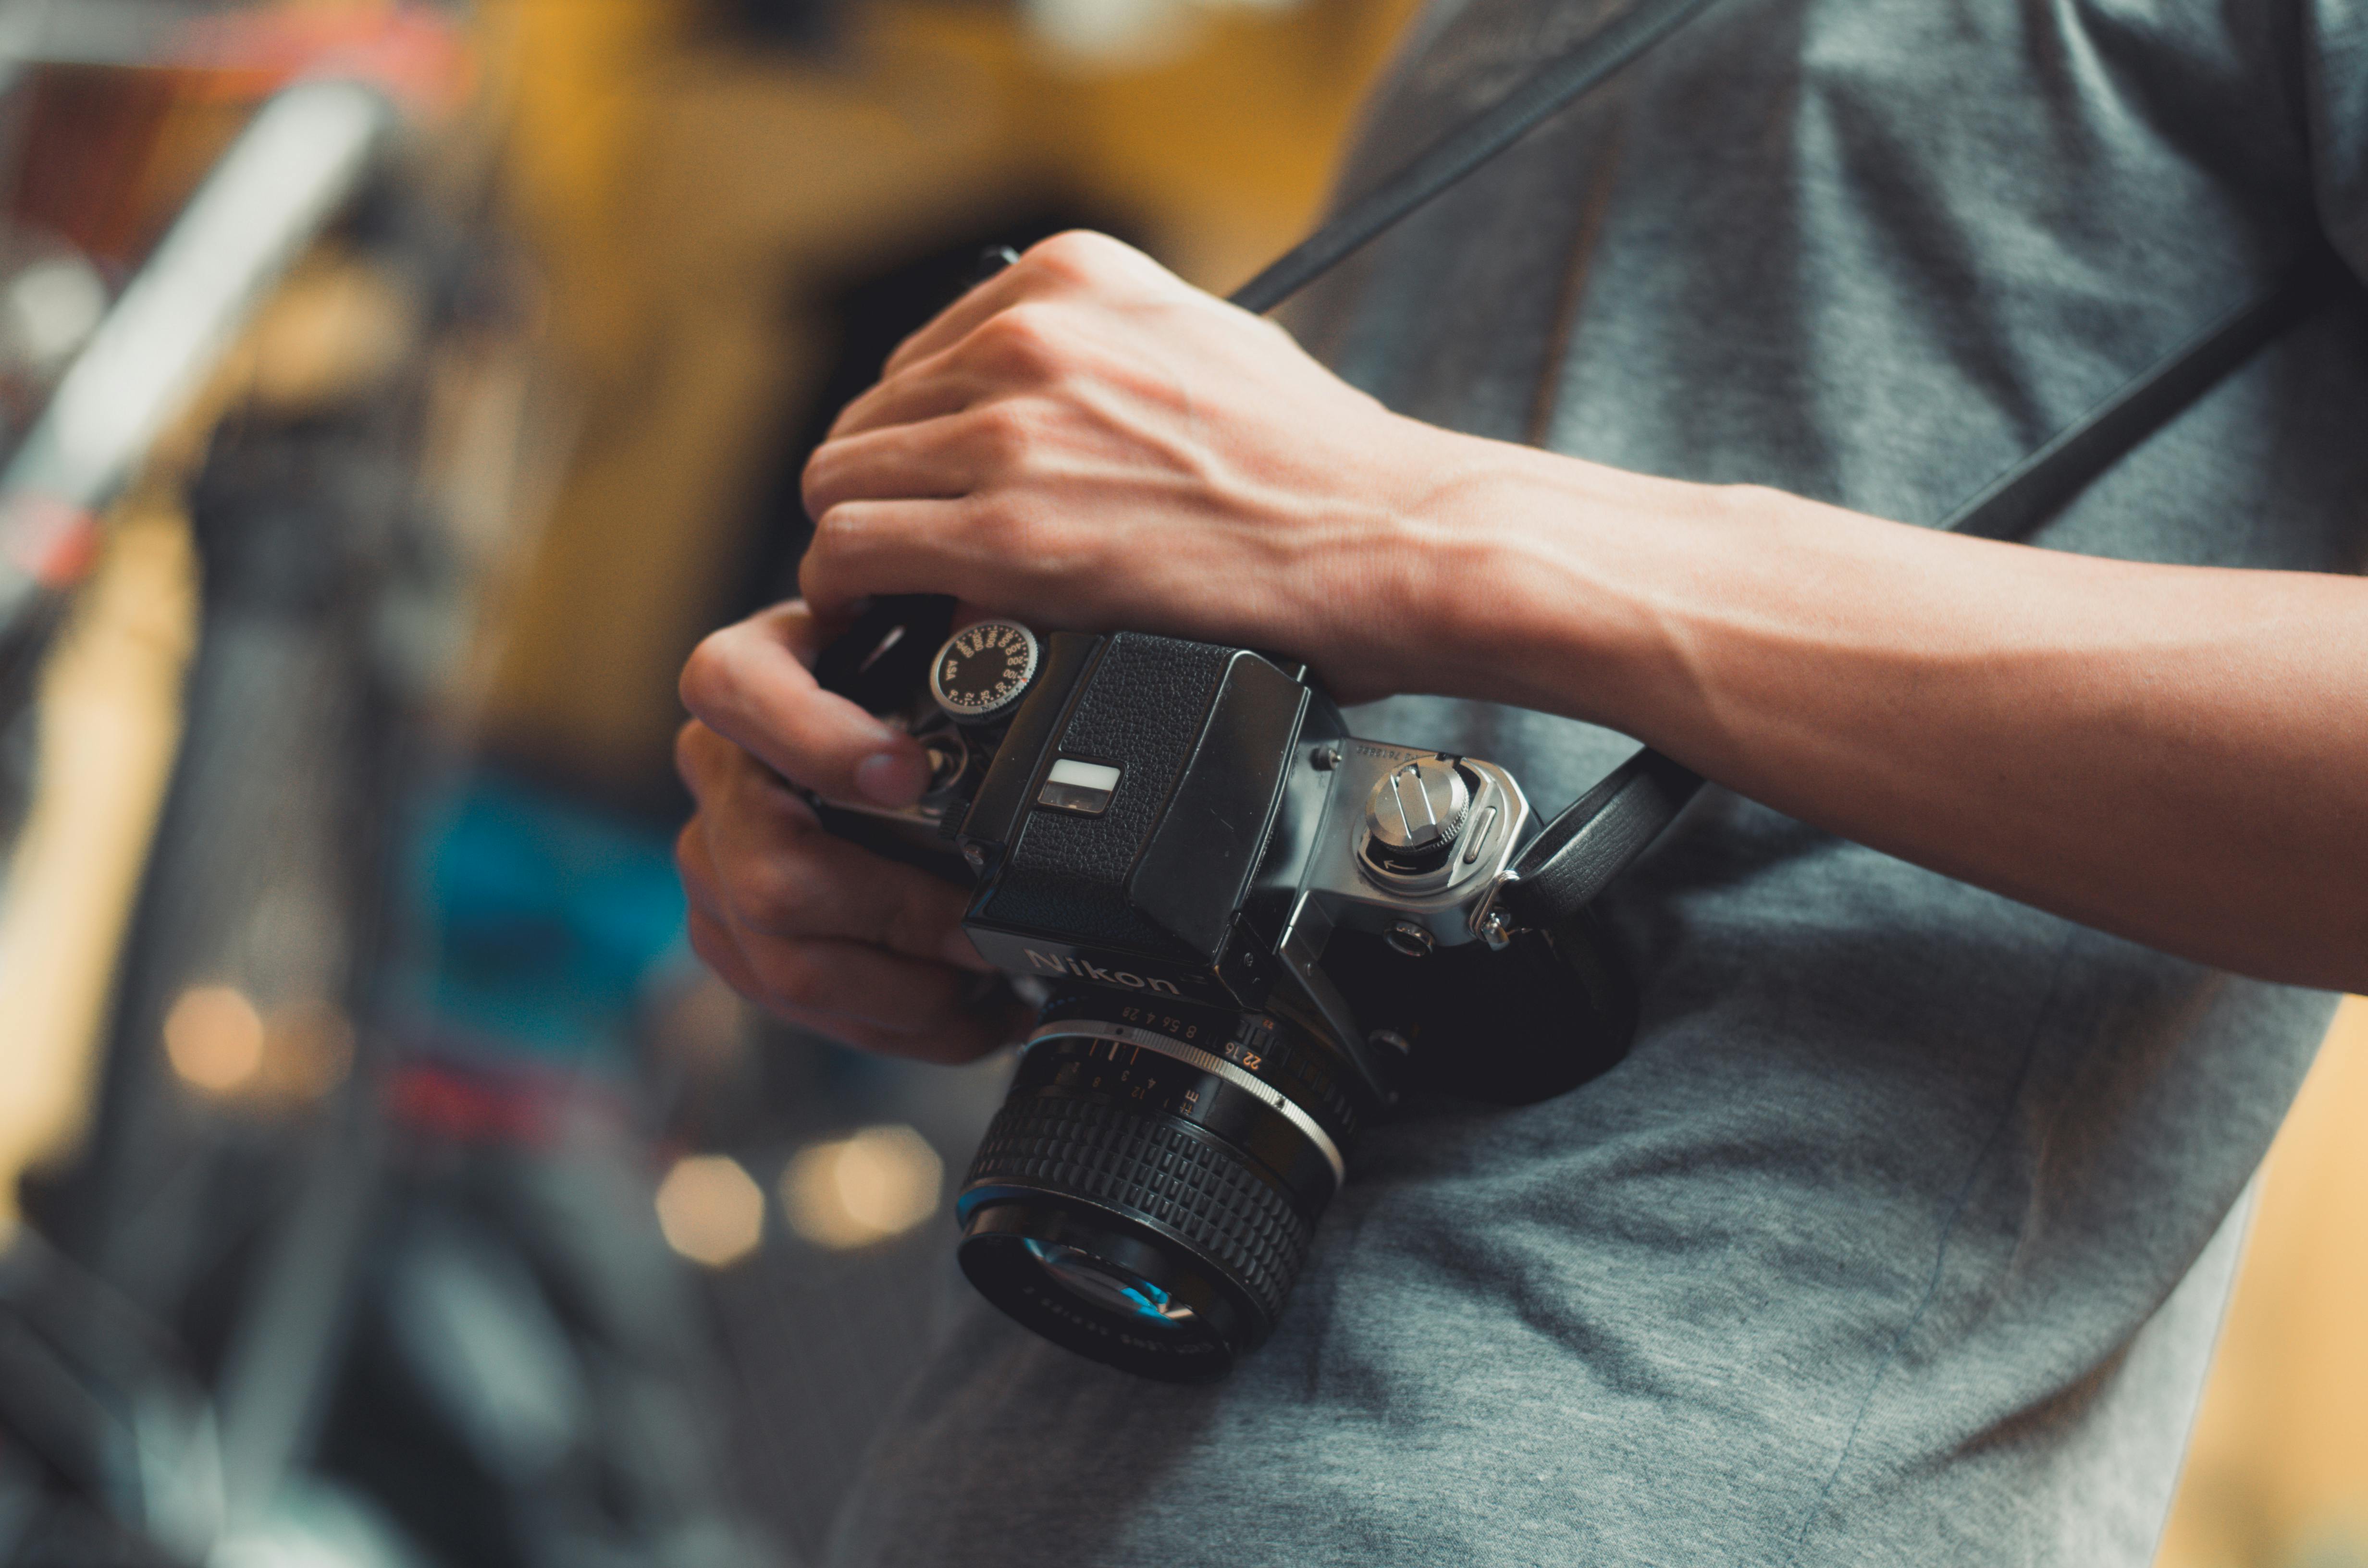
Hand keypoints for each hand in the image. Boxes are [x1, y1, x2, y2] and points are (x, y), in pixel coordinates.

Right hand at [675, 601, 1031, 1061]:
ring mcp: (715, 851)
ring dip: (900, 987)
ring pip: (779, 955)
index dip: (818, 739)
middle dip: (897, 912)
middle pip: (768, 871)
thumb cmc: (931, 686)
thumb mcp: (949, 642)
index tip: (905, 774)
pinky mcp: (728, 925)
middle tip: (983, 926)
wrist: (907, 752)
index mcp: (759, 670)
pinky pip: (786, 1000)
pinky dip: (884, 1017)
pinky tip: (955, 1012)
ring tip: (987, 983)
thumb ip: (974, 642)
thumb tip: (1025, 650)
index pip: (738, 688)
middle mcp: (720, 762)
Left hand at [797, 230, 1496, 703]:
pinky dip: (848, 593)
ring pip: (841, 481)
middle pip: (870, 418)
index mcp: (1074, 277)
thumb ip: (1110, 359)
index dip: (918, 439)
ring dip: (858, 545)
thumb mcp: (1207, 346)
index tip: (933, 489)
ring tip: (890, 594)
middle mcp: (1029, 337)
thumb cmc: (1323, 471)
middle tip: (909, 555)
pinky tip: (879, 619)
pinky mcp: (1007, 535)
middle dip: (882, 492)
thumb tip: (1052, 408)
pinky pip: (852, 552)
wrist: (1391, 539)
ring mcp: (1012, 433)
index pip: (922, 354)